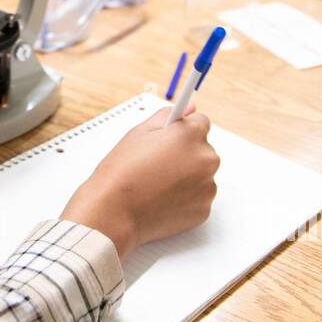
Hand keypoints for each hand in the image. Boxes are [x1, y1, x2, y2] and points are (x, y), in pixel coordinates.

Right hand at [60, 106, 220, 259]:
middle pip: (202, 149)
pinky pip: (198, 197)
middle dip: (184, 153)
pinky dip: (184, 198)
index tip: (168, 140)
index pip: (200, 122)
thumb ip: (169, 115)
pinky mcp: (204, 210)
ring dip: (186, 176)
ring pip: (201, 174)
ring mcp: (207, 187)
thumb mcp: (139, 132)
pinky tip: (161, 199)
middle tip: (156, 164)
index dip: (181, 131)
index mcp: (192, 135)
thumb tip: (190, 108)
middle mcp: (207, 159)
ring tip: (156, 184)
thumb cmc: (122, 172)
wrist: (113, 213)